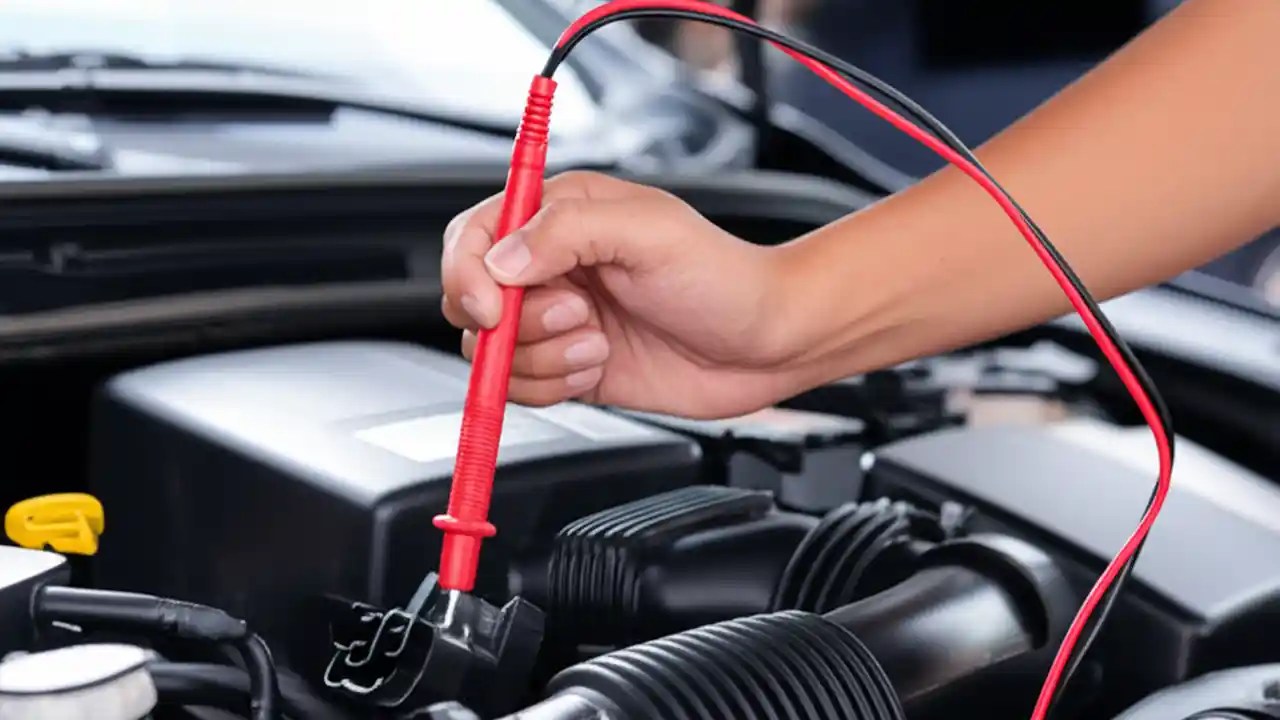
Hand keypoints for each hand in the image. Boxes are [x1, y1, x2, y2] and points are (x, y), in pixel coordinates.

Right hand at [440, 171, 801, 418]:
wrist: (764, 344)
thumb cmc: (722, 277)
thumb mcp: (648, 233)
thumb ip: (567, 232)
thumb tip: (501, 260)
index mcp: (560, 215)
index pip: (472, 236)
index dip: (468, 274)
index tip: (496, 309)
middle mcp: (549, 266)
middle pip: (471, 300)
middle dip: (514, 324)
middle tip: (577, 317)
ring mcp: (556, 320)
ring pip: (493, 353)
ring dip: (544, 358)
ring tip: (599, 342)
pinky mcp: (568, 366)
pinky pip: (522, 387)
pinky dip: (553, 385)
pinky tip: (598, 366)